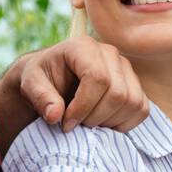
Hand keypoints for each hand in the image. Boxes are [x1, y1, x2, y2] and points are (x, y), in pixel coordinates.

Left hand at [13, 35, 148, 131]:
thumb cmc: (41, 80)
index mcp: (83, 47)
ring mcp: (126, 69)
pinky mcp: (135, 85)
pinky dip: (123, 124)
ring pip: (133, 103)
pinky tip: (102, 123)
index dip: (83, 107)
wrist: (52, 82)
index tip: (65, 123)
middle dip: (95, 117)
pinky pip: (141, 110)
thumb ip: (40, 97)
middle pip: (118, 93)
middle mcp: (110, 53)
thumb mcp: (29, 85)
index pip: (98, 78)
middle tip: (76, 125)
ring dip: (109, 122)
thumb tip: (55, 115)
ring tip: (87, 123)